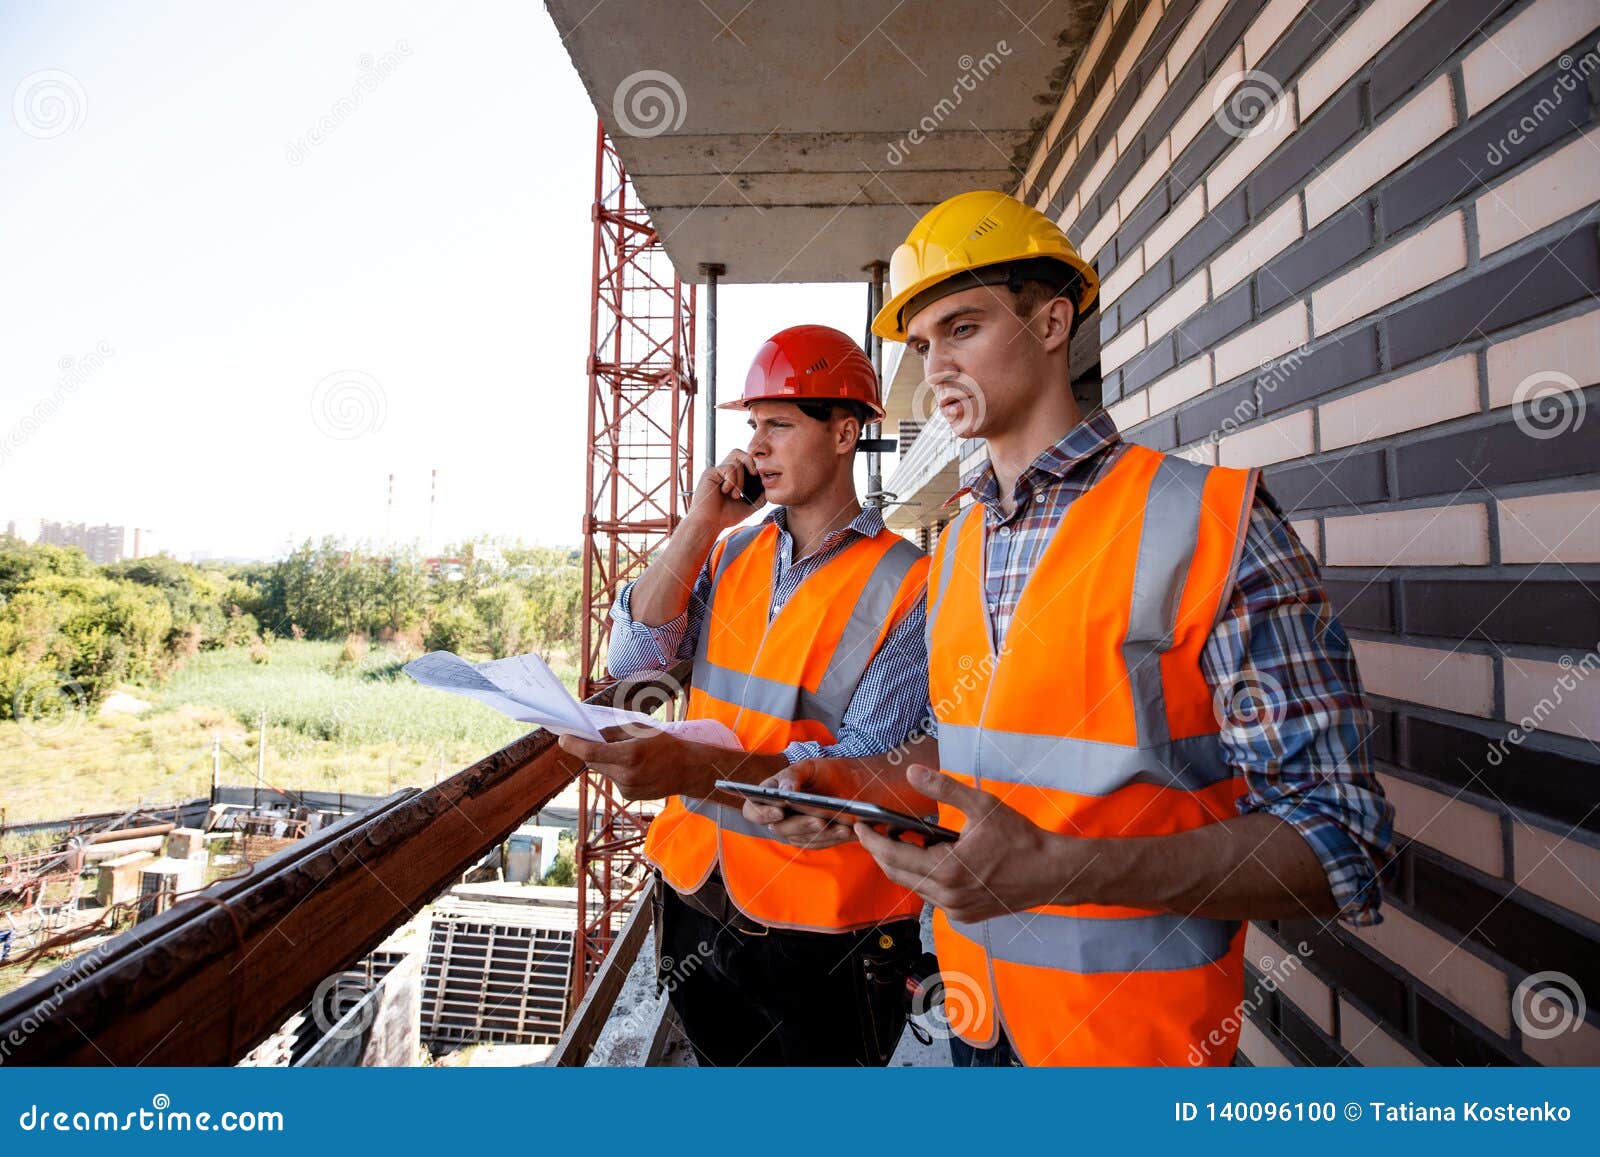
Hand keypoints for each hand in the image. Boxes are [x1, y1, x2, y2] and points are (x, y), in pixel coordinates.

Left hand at [558, 726, 716, 801]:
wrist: (686, 770)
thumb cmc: (665, 744)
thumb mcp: (640, 729)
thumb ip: (613, 733)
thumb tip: (591, 736)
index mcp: (629, 754)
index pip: (591, 753)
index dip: (573, 745)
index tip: (563, 738)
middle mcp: (626, 774)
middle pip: (593, 762)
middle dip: (590, 750)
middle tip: (592, 739)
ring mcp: (626, 788)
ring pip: (602, 771)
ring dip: (605, 761)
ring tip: (625, 754)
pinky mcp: (628, 795)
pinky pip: (613, 779)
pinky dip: (616, 771)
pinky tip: (633, 767)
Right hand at [687, 449, 762, 532]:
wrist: (709, 523)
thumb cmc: (725, 516)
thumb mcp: (749, 506)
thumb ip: (760, 496)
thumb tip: (768, 484)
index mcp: (731, 478)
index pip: (744, 460)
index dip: (753, 465)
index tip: (758, 477)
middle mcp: (723, 472)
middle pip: (738, 452)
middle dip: (750, 461)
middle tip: (754, 474)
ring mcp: (716, 472)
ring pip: (736, 462)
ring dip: (740, 480)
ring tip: (734, 495)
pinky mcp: (710, 473)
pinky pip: (728, 468)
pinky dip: (732, 481)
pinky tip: (726, 492)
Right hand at [741, 759, 861, 849]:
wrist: (850, 782)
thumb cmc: (824, 772)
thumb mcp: (809, 766)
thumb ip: (793, 775)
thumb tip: (784, 789)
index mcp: (770, 795)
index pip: (752, 810)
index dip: (762, 814)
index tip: (779, 811)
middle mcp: (779, 816)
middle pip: (780, 829)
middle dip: (800, 824)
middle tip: (818, 820)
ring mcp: (796, 830)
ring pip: (801, 839)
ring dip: (821, 833)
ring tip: (840, 825)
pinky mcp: (813, 839)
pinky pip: (819, 844)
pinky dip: (833, 838)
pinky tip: (847, 830)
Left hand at [854, 765, 1097, 922]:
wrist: (1051, 873)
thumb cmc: (1020, 839)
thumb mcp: (982, 806)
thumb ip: (944, 789)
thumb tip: (913, 771)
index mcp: (947, 869)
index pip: (894, 856)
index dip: (871, 841)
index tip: (858, 827)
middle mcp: (947, 896)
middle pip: (897, 874)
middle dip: (881, 852)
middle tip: (874, 831)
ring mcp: (955, 910)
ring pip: (914, 887)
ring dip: (904, 864)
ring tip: (905, 839)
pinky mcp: (964, 915)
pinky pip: (932, 896)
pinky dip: (924, 877)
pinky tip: (931, 858)